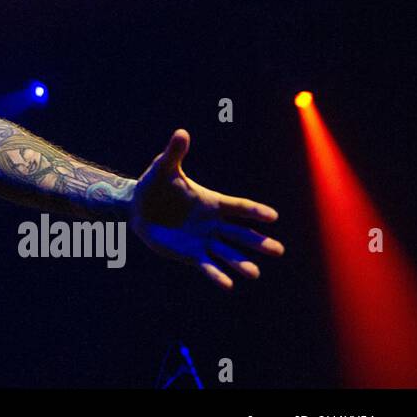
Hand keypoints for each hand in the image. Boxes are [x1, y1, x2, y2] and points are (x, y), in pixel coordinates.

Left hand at [129, 129, 284, 289]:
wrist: (138, 207)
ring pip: (228, 253)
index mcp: (213, 202)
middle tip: (279, 251)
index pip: (238, 207)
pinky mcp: (191, 255)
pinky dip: (217, 275)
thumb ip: (175, 153)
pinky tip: (229, 285)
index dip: (254, 211)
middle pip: (241, 234)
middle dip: (259, 242)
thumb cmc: (155, 185)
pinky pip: (207, 266)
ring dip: (240, 263)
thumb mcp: (164, 168)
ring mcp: (204, 240)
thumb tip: (181, 132)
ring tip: (254, 273)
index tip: (273, 216)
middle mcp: (213, 224)